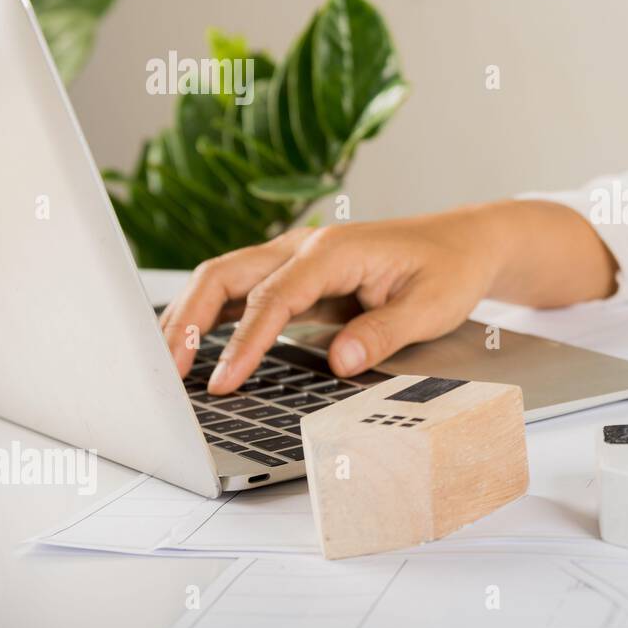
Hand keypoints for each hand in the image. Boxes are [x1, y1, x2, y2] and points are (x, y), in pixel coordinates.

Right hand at [159, 200, 616, 393]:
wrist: (465, 244)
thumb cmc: (451, 269)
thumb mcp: (432, 306)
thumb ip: (384, 332)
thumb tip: (339, 362)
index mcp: (335, 250)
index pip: (274, 297)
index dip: (245, 342)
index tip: (223, 382)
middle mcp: (306, 246)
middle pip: (227, 275)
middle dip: (188, 320)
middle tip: (165, 373)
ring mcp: (297, 258)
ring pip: (226, 280)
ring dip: (189, 316)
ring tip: (162, 364)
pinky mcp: (299, 276)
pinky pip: (245, 293)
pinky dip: (213, 317)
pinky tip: (193, 347)